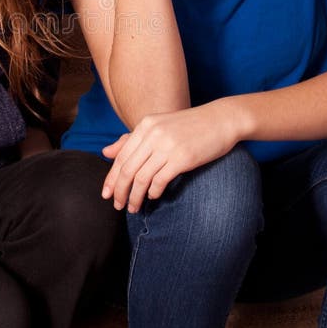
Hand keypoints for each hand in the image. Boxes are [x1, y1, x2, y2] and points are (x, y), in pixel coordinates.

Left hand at [101, 100, 238, 212]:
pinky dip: (153, 192)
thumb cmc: (190, 126)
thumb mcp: (159, 127)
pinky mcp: (182, 158)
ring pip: (141, 178)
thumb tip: (105, 152)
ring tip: (134, 207)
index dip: (111, 178)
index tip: (106, 194)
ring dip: (135, 197)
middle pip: (127, 169)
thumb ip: (132, 140)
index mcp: (145, 126)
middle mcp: (152, 134)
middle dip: (119, 191)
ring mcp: (167, 145)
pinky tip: (154, 197)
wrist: (221, 119)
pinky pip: (160, 180)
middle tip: (117, 205)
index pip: (120, 156)